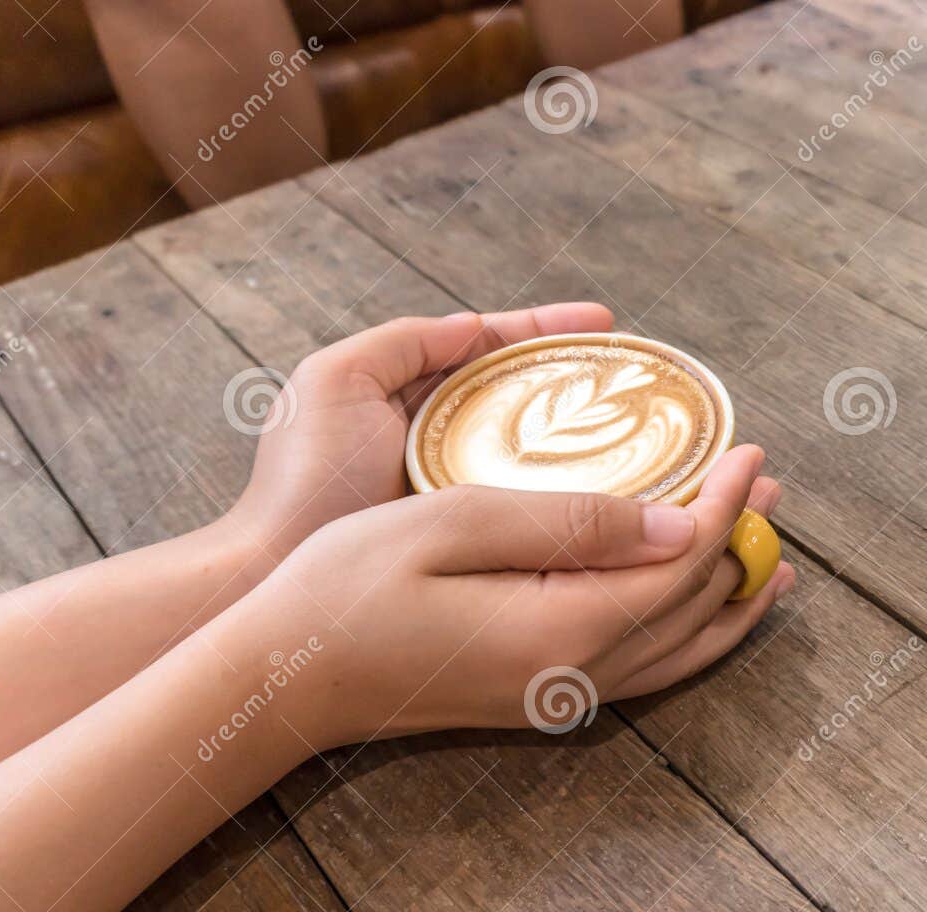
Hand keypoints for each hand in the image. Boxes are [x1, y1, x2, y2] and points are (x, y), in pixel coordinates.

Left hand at [221, 303, 614, 570]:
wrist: (280, 575)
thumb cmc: (303, 479)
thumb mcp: (335, 381)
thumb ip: (399, 343)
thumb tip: (474, 323)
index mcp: (415, 394)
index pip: (497, 348)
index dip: (551, 331)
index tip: (607, 321)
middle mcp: (449, 440)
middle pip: (531, 397)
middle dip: (584, 381)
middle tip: (642, 373)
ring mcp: (467, 491)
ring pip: (542, 451)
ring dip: (591, 436)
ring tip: (645, 422)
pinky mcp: (478, 540)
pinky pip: (537, 505)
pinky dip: (576, 493)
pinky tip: (616, 490)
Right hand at [240, 446, 793, 747]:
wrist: (285, 679)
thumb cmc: (345, 587)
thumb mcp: (450, 524)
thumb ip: (570, 523)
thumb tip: (675, 525)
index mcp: (564, 627)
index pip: (681, 562)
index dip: (724, 504)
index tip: (749, 449)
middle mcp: (577, 675)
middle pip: (693, 608)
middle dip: (739, 540)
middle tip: (768, 482)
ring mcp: (560, 696)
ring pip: (681, 652)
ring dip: (729, 598)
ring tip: (770, 557)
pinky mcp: (539, 698)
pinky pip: (647, 670)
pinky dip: (690, 634)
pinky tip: (699, 610)